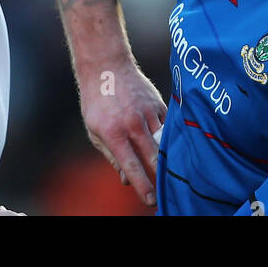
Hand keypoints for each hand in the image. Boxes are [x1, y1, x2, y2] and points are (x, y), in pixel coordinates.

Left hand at [78, 58, 165, 207]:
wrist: (106, 66)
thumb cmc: (97, 101)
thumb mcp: (95, 131)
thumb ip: (112, 156)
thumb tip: (127, 179)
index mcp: (114, 132)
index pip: (132, 165)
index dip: (142, 186)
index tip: (150, 200)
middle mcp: (133, 123)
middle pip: (153, 157)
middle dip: (160, 177)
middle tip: (165, 192)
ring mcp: (148, 111)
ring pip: (165, 142)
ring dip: (168, 159)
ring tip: (172, 173)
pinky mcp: (158, 103)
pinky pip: (168, 127)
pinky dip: (170, 139)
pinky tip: (171, 148)